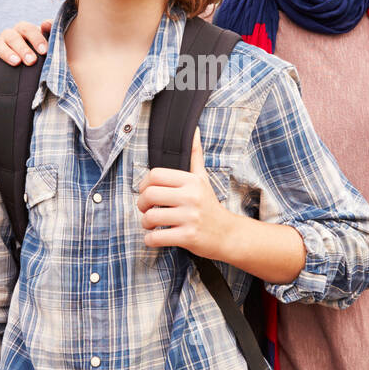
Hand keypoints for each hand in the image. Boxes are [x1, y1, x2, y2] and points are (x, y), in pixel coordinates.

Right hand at [0, 19, 51, 74]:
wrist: (27, 68)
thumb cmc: (40, 53)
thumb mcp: (47, 44)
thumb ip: (51, 32)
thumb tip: (46, 24)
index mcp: (23, 30)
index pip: (28, 29)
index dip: (36, 38)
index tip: (44, 51)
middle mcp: (9, 36)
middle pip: (12, 37)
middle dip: (22, 48)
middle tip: (31, 61)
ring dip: (6, 53)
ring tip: (16, 63)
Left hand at [136, 127, 230, 261]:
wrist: (226, 234)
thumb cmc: (208, 205)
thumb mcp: (202, 178)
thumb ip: (195, 155)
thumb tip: (194, 129)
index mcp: (191, 181)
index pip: (155, 174)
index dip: (144, 184)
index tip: (147, 193)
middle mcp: (191, 197)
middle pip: (149, 194)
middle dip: (142, 204)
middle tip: (147, 209)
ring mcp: (190, 217)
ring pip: (150, 217)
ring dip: (145, 223)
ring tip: (151, 225)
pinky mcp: (188, 237)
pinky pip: (156, 238)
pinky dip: (150, 240)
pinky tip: (156, 237)